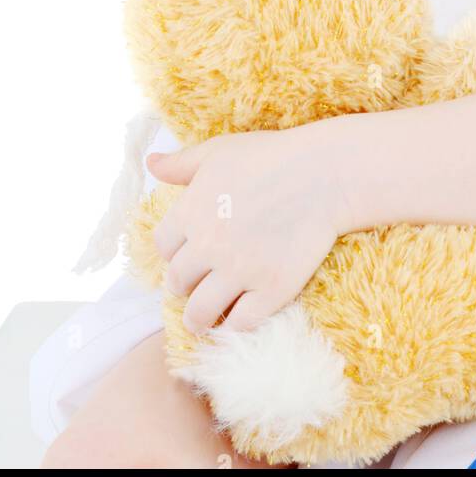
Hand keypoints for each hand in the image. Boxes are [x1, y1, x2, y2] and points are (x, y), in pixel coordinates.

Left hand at [146, 128, 344, 333]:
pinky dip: (235, 324)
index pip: (163, 247)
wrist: (324, 174)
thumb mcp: (219, 152)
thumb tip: (150, 163)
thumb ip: (181, 163)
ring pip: (200, 313)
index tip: (186, 254)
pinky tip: (239, 316)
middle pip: (177, 283)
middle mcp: (209, 246)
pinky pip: (240, 323)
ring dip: (198, 319)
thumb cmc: (271, 156)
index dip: (173, 252)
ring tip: (205, 319)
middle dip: (184, 286)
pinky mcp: (271, 289)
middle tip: (196, 287)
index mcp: (191, 212)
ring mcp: (240, 271)